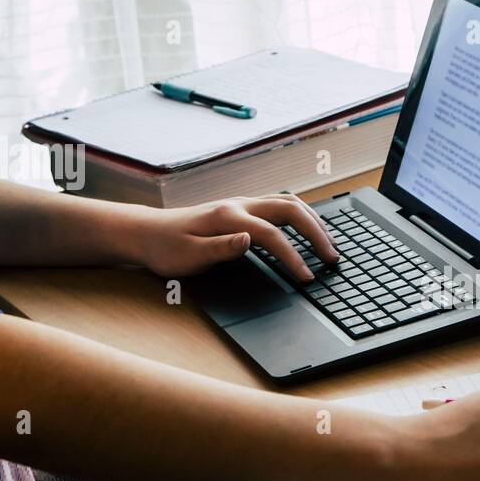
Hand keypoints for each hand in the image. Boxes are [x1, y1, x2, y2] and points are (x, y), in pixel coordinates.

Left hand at [135, 195, 338, 277]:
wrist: (146, 233)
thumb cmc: (166, 248)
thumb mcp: (188, 255)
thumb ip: (221, 248)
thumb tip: (250, 240)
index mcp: (228, 218)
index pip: (272, 235)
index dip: (293, 257)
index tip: (307, 277)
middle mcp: (239, 205)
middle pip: (290, 209)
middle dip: (316, 232)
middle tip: (332, 256)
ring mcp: (241, 205)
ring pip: (288, 203)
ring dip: (312, 221)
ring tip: (327, 243)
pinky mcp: (241, 209)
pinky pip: (280, 206)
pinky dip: (300, 216)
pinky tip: (306, 231)